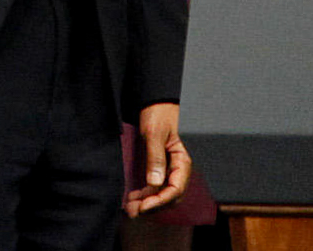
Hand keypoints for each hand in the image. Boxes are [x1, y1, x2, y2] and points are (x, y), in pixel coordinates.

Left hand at [125, 102, 190, 216]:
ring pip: (161, 194)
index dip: (160, 201)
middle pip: (170, 196)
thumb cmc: (158, 113)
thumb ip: (156, 157)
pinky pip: (155, 188)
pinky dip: (145, 196)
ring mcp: (168, 169)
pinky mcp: (158, 167)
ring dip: (147, 203)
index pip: (176, 189)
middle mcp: (177, 168)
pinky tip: (133, 197)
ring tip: (129, 207)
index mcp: (182, 160)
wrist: (154, 101)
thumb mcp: (155, 133)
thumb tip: (154, 183)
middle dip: (153, 206)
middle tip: (133, 211)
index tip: (143, 206)